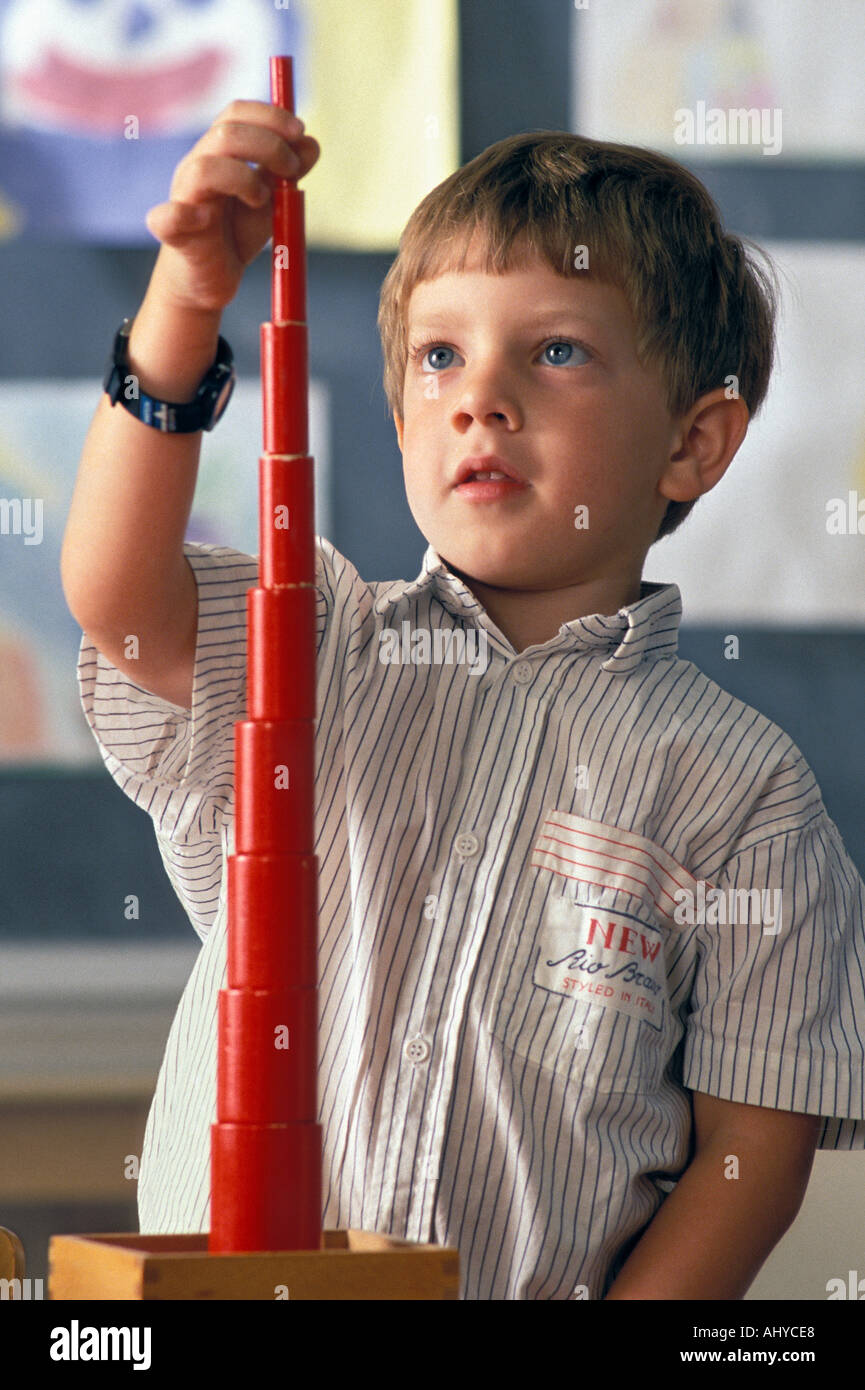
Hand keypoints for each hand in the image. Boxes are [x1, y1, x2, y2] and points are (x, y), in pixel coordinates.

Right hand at [145, 99, 319, 312]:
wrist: (211, 279)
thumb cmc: (237, 234)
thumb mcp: (271, 200)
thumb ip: (288, 172)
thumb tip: (311, 143)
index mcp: (218, 153)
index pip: (236, 113)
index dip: (270, 116)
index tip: (300, 131)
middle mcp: (197, 166)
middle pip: (225, 133)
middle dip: (268, 145)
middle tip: (292, 169)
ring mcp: (183, 197)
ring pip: (204, 169)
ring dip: (243, 179)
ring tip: (262, 200)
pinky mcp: (173, 232)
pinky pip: (166, 217)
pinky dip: (184, 214)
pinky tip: (204, 219)